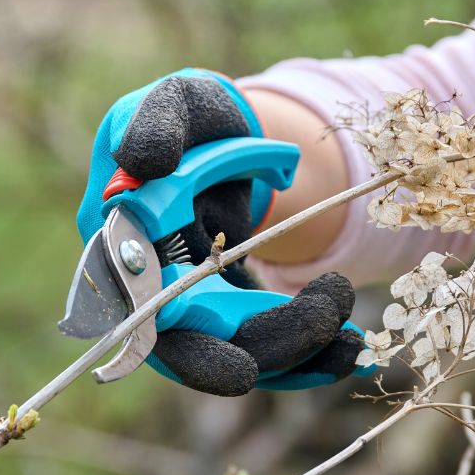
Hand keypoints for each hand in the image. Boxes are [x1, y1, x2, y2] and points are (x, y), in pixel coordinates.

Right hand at [77, 69, 363, 395]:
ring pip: (243, 353)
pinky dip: (313, 355)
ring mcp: (193, 307)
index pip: (143, 316)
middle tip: (329, 321)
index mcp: (119, 244)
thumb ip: (156, 122)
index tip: (244, 371)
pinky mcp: (233, 314)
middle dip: (268, 349)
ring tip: (354, 336)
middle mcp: (149, 289)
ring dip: (302, 351)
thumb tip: (141, 161)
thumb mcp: (177, 103)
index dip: (191, 353)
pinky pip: (269, 347)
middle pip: (201, 350)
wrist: (228, 136)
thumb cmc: (195, 117)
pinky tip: (354, 349)